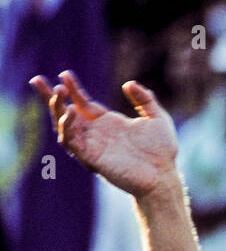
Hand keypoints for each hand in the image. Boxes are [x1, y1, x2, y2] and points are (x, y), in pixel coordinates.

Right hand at [29, 71, 178, 198]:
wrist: (164, 176)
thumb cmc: (162, 151)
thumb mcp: (157, 118)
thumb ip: (145, 99)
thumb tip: (128, 84)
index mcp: (107, 122)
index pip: (82, 102)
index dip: (72, 89)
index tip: (66, 74)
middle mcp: (95, 133)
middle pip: (64, 112)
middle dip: (50, 97)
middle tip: (37, 80)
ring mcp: (92, 145)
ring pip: (64, 127)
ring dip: (57, 110)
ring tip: (59, 94)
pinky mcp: (91, 158)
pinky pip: (72, 143)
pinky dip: (67, 128)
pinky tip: (70, 113)